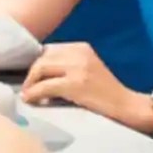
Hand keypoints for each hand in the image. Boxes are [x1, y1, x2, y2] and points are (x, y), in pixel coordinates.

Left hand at [20, 43, 152, 133]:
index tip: (30, 74)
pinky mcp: (76, 83)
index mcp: (81, 46)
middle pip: (42, 57)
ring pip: (41, 68)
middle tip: (26, 86)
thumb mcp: (87, 68)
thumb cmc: (105, 92)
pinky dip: (34, 93)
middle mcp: (79, 52)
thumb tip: (39, 70)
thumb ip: (67, 63)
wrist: (126, 105)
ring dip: (30, 83)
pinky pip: (45, 86)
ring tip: (27, 93)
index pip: (49, 49)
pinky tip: (31, 99)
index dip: (36, 62)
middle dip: (31, 73)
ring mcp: (78, 67)